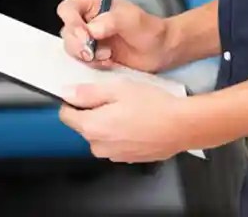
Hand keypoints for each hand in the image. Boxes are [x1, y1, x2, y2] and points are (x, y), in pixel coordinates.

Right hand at [57, 0, 170, 72]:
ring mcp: (88, 42)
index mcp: (92, 5)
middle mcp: (87, 22)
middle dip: (77, 44)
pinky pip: (82, 64)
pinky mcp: (93, 59)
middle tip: (92, 52)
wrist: (161, 50)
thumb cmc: (149, 29)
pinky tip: (109, 63)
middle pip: (66, 33)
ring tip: (108, 56)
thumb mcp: (133, 19)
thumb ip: (112, 20)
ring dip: (87, 57)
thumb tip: (92, 29)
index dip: (71, 22)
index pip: (68, 9)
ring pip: (72, 50)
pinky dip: (93, 66)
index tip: (85, 35)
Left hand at [59, 80, 188, 162]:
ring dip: (108, 123)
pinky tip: (137, 122)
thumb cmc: (153, 106)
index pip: (66, 115)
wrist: (181, 127)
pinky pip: (115, 143)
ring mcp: (113, 155)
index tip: (85, 93)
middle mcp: (98, 146)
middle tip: (115, 98)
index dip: (73, 101)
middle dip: (94, 111)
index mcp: (92, 127)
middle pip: (84, 125)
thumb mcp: (117, 89)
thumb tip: (66, 93)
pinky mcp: (127, 158)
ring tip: (129, 110)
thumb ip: (87, 92)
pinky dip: (121, 133)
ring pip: (100, 134)